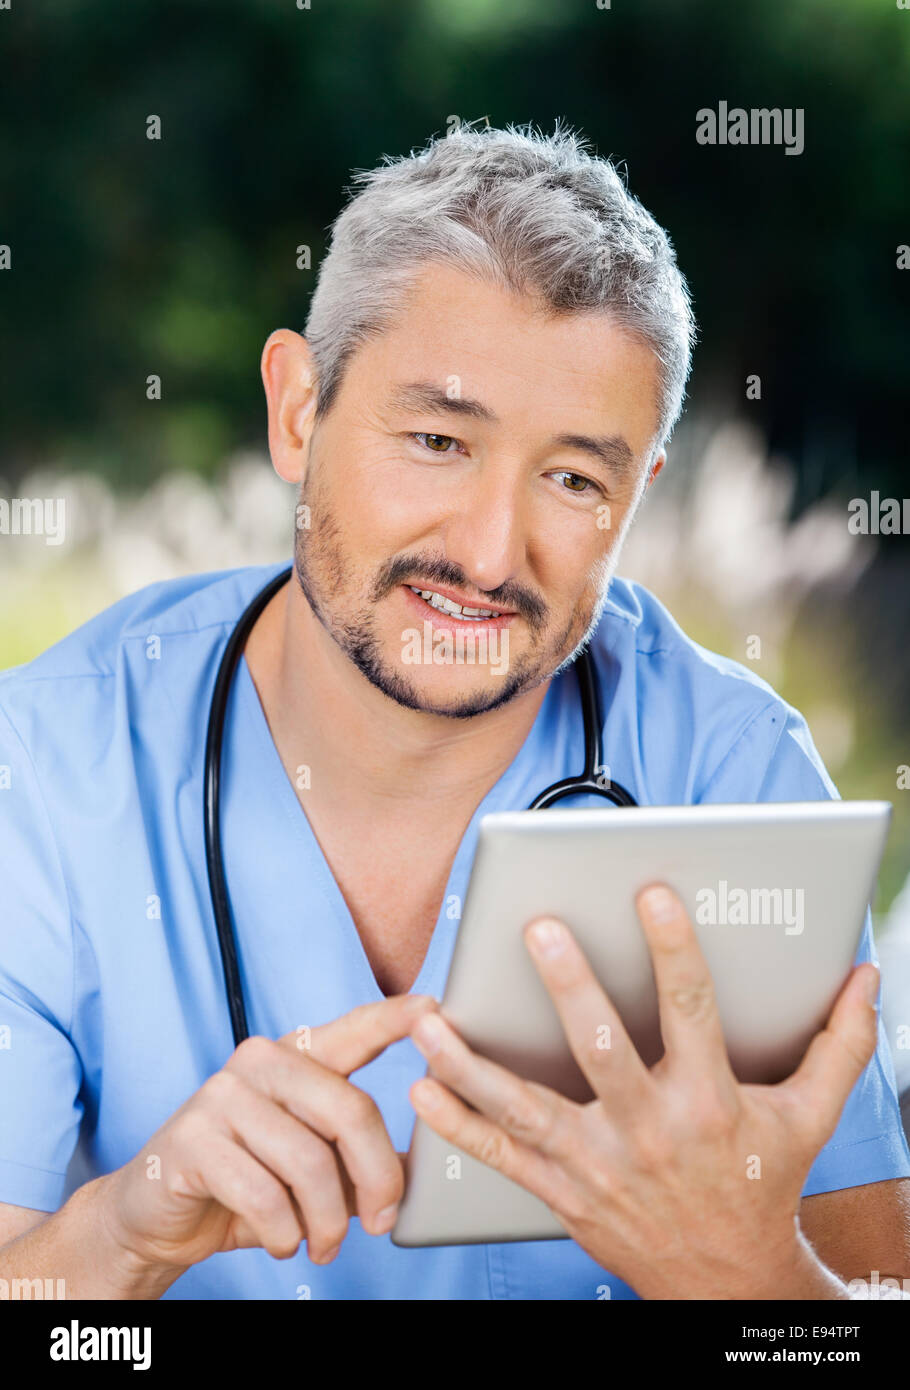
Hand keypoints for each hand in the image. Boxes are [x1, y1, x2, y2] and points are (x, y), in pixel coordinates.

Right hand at [101, 993, 437, 1273]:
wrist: (155, 1217)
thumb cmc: (245, 1185)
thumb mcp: (311, 1168)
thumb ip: (357, 1157)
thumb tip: (418, 1167)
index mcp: (295, 1058)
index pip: (352, 1030)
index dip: (393, 1018)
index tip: (433, 1006)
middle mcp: (260, 1063)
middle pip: (349, 1111)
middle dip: (376, 1178)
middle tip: (379, 1223)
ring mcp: (222, 1096)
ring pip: (309, 1162)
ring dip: (326, 1221)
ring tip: (322, 1245)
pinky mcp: (192, 1140)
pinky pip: (264, 1194)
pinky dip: (285, 1232)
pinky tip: (284, 1242)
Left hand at [407, 885, 878, 1298]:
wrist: (725, 1282)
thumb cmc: (762, 1183)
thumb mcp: (810, 1116)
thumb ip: (839, 1044)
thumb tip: (866, 976)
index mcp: (710, 1100)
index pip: (692, 1009)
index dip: (673, 948)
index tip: (649, 891)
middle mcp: (650, 1130)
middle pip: (602, 1050)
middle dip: (568, 988)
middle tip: (537, 929)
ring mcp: (599, 1164)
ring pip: (527, 1107)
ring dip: (473, 1063)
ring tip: (430, 1019)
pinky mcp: (564, 1191)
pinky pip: (501, 1156)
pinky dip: (455, 1126)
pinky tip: (420, 1089)